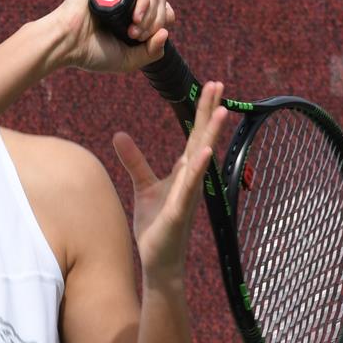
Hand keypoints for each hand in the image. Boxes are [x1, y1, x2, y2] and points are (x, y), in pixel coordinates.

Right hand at [47, 0, 175, 73]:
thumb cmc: (91, 52)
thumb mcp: (128, 59)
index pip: (163, 8)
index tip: (148, 38)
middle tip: (136, 37)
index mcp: (132, 12)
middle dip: (155, 21)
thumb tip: (166, 32)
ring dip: (149, 13)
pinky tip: (134, 17)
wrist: (65, 44)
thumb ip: (151, 52)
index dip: (163, 21)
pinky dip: (142, 0)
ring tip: (133, 31)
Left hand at [111, 79, 231, 282]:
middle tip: (218, 84)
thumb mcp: (143, 187)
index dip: (202, 111)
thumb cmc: (155, 224)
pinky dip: (197, 169)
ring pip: (201, 159)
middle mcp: (191, 180)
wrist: (158, 259)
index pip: (195, 135)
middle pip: (202, 139)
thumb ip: (135, 161)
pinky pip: (190, 188)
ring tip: (222, 111)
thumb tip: (119, 134)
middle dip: (210, 112)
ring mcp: (188, 195)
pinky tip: (205, 153)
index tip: (210, 85)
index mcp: (183, 172)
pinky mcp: (179, 212)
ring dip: (211, 135)